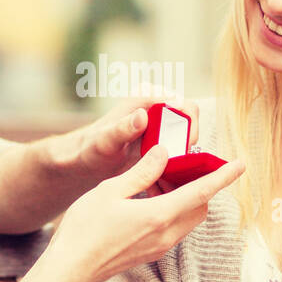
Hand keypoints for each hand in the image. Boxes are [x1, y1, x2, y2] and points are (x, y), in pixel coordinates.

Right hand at [44, 142, 244, 281]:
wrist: (71, 270)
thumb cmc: (85, 230)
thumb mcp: (111, 191)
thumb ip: (142, 171)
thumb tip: (164, 153)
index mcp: (160, 215)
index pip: (202, 192)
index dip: (223, 176)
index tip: (240, 164)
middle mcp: (166, 234)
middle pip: (200, 205)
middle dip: (200, 184)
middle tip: (181, 165)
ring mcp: (160, 246)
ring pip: (188, 217)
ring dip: (185, 197)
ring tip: (159, 179)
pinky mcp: (152, 252)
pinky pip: (174, 227)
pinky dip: (172, 209)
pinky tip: (149, 198)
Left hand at [49, 97, 200, 192]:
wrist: (90, 159)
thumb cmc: (93, 147)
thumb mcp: (106, 141)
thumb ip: (122, 129)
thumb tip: (142, 116)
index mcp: (146, 97)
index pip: (183, 106)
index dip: (188, 129)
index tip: (179, 153)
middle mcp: (159, 106)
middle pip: (191, 124)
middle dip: (185, 148)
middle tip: (170, 170)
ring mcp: (164, 123)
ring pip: (189, 140)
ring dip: (181, 161)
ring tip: (163, 180)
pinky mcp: (165, 140)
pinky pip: (181, 152)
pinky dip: (174, 168)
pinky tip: (160, 183)